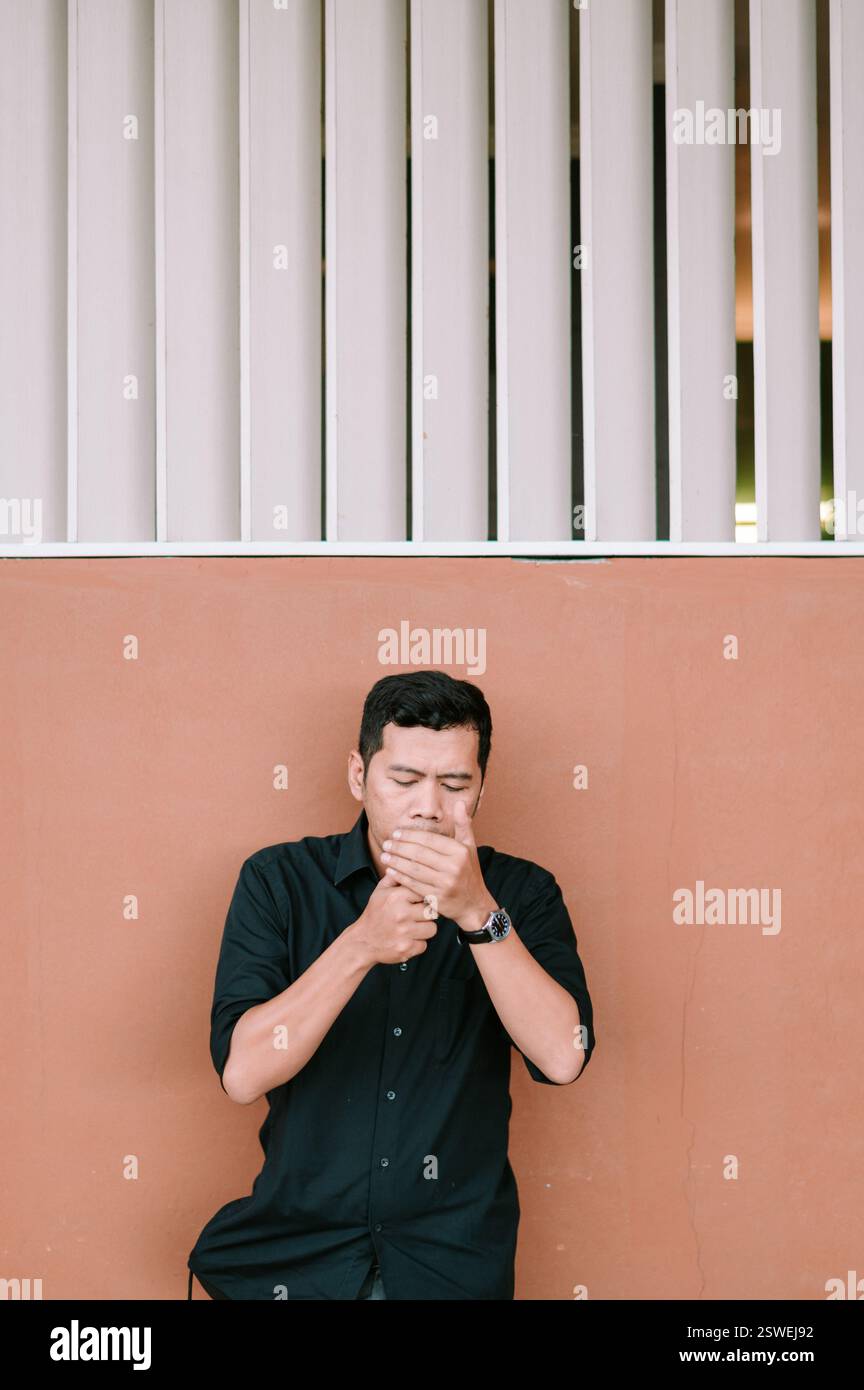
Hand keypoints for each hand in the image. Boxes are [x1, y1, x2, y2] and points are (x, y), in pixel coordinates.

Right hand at [348, 875, 438, 966]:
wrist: (362, 942)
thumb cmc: (375, 914)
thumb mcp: (380, 891)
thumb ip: (395, 876)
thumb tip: (407, 859)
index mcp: (396, 896)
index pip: (425, 891)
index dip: (425, 896)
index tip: (421, 901)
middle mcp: (401, 913)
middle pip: (432, 910)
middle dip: (427, 913)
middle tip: (417, 916)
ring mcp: (404, 932)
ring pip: (432, 929)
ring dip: (424, 929)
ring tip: (412, 927)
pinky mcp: (407, 948)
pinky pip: (425, 944)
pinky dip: (418, 944)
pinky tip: (407, 939)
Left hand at [379, 799, 497, 929]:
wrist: (474, 904)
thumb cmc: (469, 872)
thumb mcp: (469, 847)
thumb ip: (463, 824)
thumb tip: (460, 803)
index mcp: (460, 852)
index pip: (429, 839)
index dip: (410, 835)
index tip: (396, 833)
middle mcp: (454, 867)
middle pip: (419, 853)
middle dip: (399, 847)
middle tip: (387, 843)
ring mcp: (445, 884)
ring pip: (414, 869)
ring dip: (396, 861)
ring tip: (384, 855)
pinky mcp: (437, 898)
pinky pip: (414, 885)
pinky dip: (400, 876)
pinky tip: (390, 870)